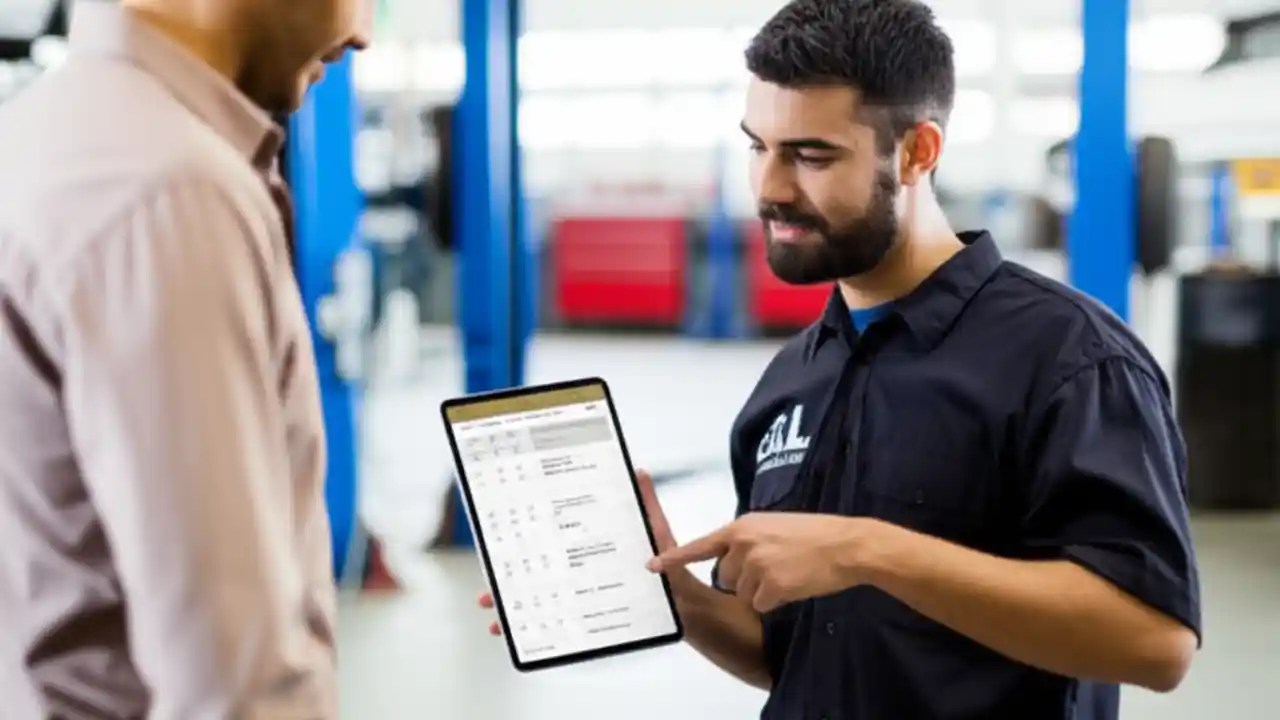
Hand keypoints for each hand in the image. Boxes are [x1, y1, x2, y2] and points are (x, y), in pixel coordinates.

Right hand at [478, 468, 683, 636]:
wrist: (687, 607)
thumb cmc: (669, 569)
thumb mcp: (656, 532)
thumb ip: (646, 504)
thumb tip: (638, 471)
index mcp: (588, 548)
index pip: (550, 541)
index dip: (523, 541)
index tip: (499, 541)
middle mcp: (579, 570)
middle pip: (536, 571)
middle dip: (506, 579)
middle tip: (487, 588)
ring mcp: (582, 595)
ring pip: (538, 599)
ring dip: (511, 607)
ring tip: (494, 613)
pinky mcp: (589, 618)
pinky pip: (556, 625)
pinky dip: (533, 631)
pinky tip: (516, 634)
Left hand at [648, 513, 876, 612]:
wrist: (846, 546)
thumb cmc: (815, 535)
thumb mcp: (773, 527)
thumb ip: (748, 539)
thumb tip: (732, 557)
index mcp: (741, 527)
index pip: (701, 545)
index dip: (674, 557)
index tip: (652, 565)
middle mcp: (742, 544)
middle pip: (724, 576)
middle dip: (743, 579)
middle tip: (775, 567)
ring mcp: (755, 565)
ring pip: (742, 593)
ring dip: (760, 590)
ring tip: (788, 573)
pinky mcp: (769, 585)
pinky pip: (760, 604)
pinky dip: (775, 601)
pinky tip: (794, 585)